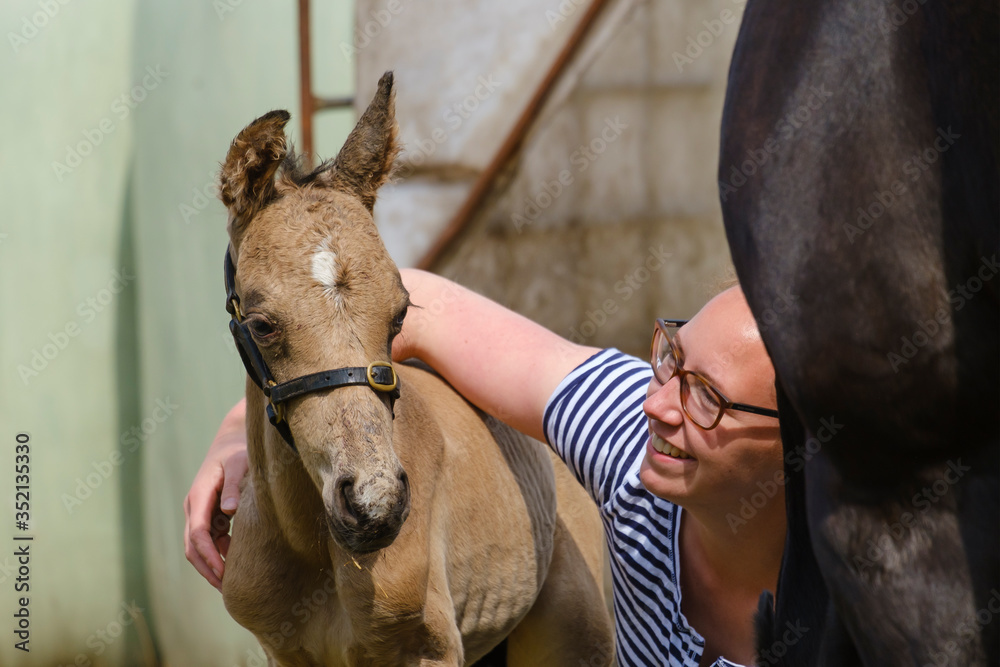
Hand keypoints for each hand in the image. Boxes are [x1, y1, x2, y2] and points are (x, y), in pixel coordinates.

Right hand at [184, 398, 247, 590]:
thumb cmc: (238, 450)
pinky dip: (219, 553)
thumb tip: (229, 511)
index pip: (198, 533)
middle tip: (227, 589)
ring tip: (232, 584)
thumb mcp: (239, 463)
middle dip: (207, 568)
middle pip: (192, 546)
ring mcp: (200, 512)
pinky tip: (237, 564)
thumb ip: (233, 485)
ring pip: (198, 546)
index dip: (209, 555)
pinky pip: (209, 540)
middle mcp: (195, 507)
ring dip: (212, 564)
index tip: (223, 572)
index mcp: (200, 495)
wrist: (232, 440)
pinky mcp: (209, 514)